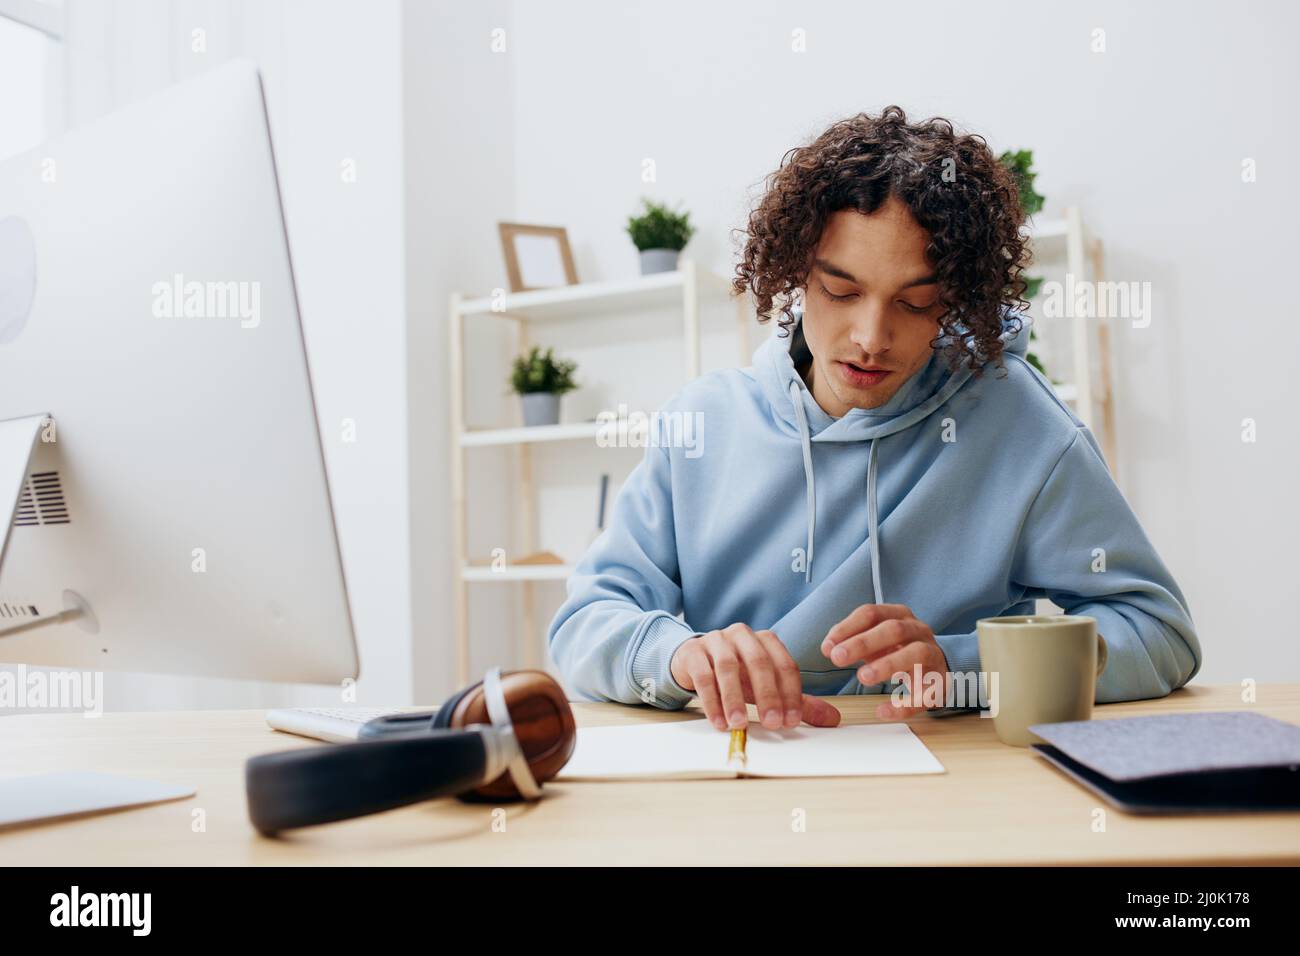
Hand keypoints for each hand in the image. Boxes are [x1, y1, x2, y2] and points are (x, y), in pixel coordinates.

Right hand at [670, 623, 841, 730]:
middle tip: (772, 724)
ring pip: (728, 667)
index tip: (791, 721)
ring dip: (734, 698)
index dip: (791, 694)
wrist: (694, 661)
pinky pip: (703, 675)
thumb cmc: (736, 675)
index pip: (785, 665)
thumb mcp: (766, 688)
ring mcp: (716, 640)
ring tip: (739, 724)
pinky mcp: (694, 652)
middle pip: (759, 662)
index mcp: (766, 641)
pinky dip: (712, 700)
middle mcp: (742, 635)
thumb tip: (832, 719)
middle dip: (767, 695)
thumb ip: (797, 702)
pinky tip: (719, 721)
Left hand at [821, 604, 950, 719]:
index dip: (847, 628)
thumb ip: (852, 641)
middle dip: (863, 643)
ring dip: (888, 664)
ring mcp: (933, 654)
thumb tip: (829, 648)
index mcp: (899, 615)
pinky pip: (926, 693)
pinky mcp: (940, 682)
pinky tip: (882, 711)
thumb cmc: (898, 649)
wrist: (938, 666)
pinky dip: (904, 705)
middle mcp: (918, 630)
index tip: (827, 647)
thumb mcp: (876, 640)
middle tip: (838, 658)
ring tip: (863, 677)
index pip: (871, 613)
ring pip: (916, 654)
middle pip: (893, 630)